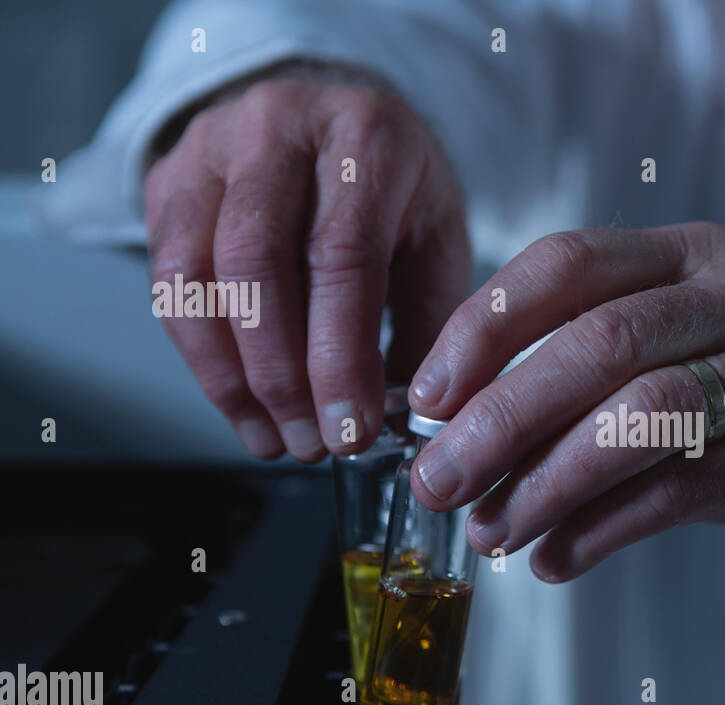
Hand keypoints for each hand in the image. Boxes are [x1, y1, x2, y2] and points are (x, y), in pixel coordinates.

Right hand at [144, 62, 470, 460]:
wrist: (331, 121)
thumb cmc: (393, 190)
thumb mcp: (437, 240)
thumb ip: (428, 322)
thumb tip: (406, 417)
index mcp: (364, 136)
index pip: (342, 255)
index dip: (340, 355)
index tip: (352, 429)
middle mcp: (278, 128)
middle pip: (256, 263)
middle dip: (282, 375)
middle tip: (313, 443)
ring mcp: (209, 148)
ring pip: (195, 276)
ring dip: (233, 378)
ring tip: (277, 438)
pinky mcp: (167, 182)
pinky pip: (168, 284)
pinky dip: (203, 359)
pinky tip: (243, 407)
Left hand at [406, 222, 724, 636]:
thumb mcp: (674, 372)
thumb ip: (583, 384)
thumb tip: (455, 436)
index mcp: (695, 254)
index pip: (569, 263)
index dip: (484, 326)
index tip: (424, 397)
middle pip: (601, 341)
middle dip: (501, 417)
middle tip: (439, 480)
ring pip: (644, 412)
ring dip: (548, 481)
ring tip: (493, 530)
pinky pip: (687, 487)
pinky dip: (607, 528)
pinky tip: (559, 559)